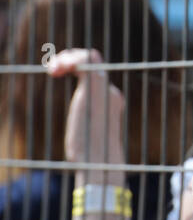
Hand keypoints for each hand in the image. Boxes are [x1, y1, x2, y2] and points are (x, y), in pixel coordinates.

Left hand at [48, 48, 125, 166]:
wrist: (99, 161)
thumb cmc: (90, 156)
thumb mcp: (87, 135)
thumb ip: (86, 126)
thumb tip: (81, 136)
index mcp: (111, 101)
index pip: (97, 73)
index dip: (77, 67)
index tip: (58, 75)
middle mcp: (111, 92)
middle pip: (93, 62)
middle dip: (70, 59)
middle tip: (53, 70)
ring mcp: (105, 89)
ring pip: (89, 57)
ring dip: (67, 58)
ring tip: (53, 69)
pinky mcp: (94, 89)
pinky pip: (85, 62)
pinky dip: (68, 60)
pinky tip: (55, 69)